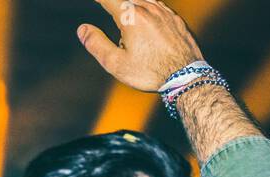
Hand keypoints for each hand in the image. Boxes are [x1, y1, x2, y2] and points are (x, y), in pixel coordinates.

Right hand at [78, 0, 202, 91]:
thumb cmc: (149, 72)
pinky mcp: (176, 19)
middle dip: (114, 2)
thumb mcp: (115, 63)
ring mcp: (165, 12)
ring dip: (130, 2)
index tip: (95, 0)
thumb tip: (83, 29)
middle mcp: (149, 9)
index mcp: (131, 17)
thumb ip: (97, 44)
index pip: (109, 0)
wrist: (186, 75)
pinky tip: (144, 10)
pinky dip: (146, 5)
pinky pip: (158, 5)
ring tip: (122, 9)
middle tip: (106, 4)